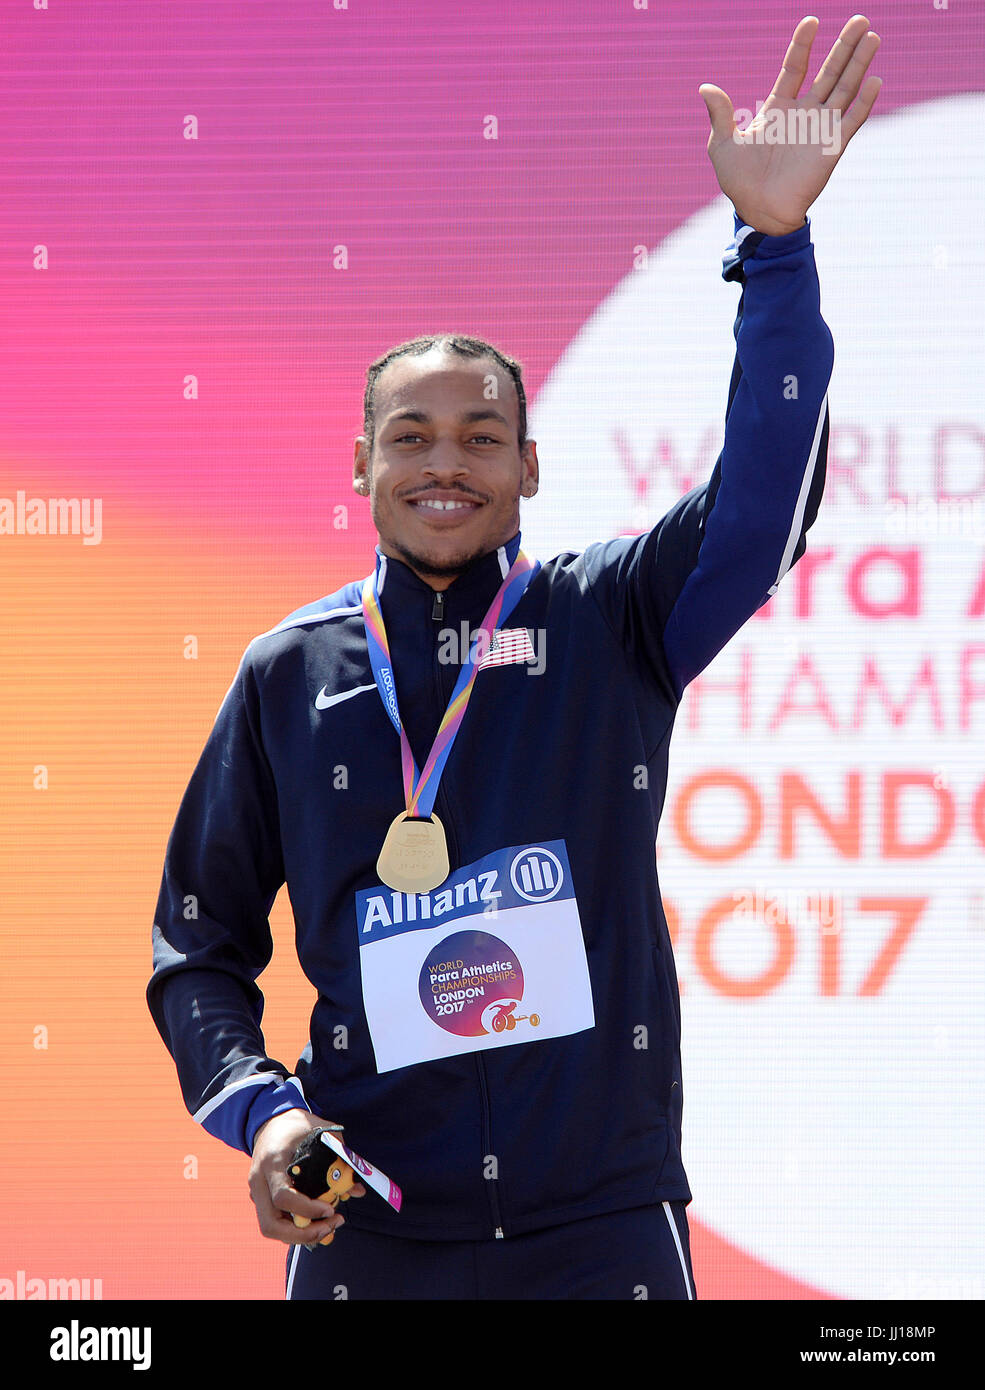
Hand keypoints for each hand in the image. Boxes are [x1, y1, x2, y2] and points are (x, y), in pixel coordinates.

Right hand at [248, 1108, 366, 1245]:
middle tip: (330, 1227)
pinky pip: (275, 1222)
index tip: (330, 1209)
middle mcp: (259, 1181)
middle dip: (302, 1235)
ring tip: (328, 1227)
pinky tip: (317, 1223)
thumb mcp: (321, 1132)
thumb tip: (357, 1190)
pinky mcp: (260, 1199)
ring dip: (300, 1236)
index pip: (283, 1197)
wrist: (270, 1121)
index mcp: (272, 1162)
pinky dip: (295, 1229)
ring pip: (270, 1229)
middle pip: (270, 1225)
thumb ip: (340, 1158)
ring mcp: (256, 1192)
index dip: (308, 1209)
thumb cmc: (297, 1126)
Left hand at [699, 14, 881, 235]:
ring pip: (845, 89)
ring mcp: (820, 129)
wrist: (758, 212)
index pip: (794, 68)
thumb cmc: (739, 182)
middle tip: (859, 19)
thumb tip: (705, 88)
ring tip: (872, 36)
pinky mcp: (832, 147)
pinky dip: (864, 102)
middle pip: (828, 72)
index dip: (803, 45)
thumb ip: (720, 114)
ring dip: (859, 64)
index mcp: (778, 109)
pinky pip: (852, 121)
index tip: (812, 21)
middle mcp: (803, 114)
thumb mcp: (723, 145)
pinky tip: (875, 81)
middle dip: (843, 47)